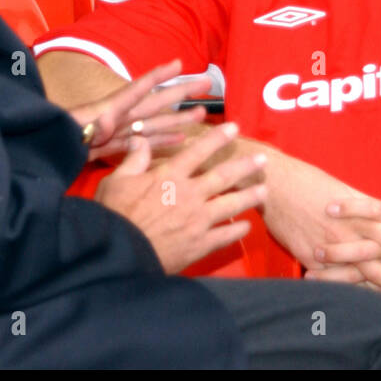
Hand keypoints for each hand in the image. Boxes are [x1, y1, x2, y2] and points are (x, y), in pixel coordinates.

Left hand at [67, 59, 212, 161]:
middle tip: (207, 83)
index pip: (138, 89)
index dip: (157, 76)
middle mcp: (117, 117)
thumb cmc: (57, 136)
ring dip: (177, 120)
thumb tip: (105, 123)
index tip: (178, 63)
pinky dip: (161, 142)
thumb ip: (90, 126)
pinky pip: (143, 143)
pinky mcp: (112, 147)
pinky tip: (179, 140)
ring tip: (201, 114)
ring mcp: (116, 132)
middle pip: (154, 104)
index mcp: (109, 110)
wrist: (43, 149)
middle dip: (180, 93)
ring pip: (153, 124)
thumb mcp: (72, 127)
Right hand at [95, 122, 267, 272]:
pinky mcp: (201, 245)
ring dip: (250, 196)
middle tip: (262, 159)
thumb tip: (141, 140)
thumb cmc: (115, 214)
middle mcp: (190, 194)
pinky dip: (239, 230)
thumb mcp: (117, 181)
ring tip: (265, 190)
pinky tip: (248, 226)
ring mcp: (199, 220)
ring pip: (231, 204)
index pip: (199, 151)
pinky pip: (225, 236)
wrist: (121, 253)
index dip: (217, 138)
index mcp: (170, 176)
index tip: (234, 128)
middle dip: (245, 165)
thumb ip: (134, 160)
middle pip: (224, 176)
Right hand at [258, 153, 380, 280]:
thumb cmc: (307, 180)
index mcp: (352, 213)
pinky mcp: (309, 257)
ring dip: (371, 284)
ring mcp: (326, 247)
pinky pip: (330, 277)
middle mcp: (342, 232)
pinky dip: (344, 285)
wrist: (274, 184)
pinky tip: (354, 292)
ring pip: (354, 272)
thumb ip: (369, 203)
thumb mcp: (342, 188)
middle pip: (374, 258)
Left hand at [304, 199, 380, 292]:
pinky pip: (373, 290)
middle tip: (314, 249)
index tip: (327, 206)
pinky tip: (333, 293)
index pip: (371, 211)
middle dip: (336, 251)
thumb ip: (375, 208)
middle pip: (361, 247)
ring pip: (361, 273)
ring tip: (310, 275)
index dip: (350, 208)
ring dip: (334, 275)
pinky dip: (352, 292)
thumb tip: (344, 193)